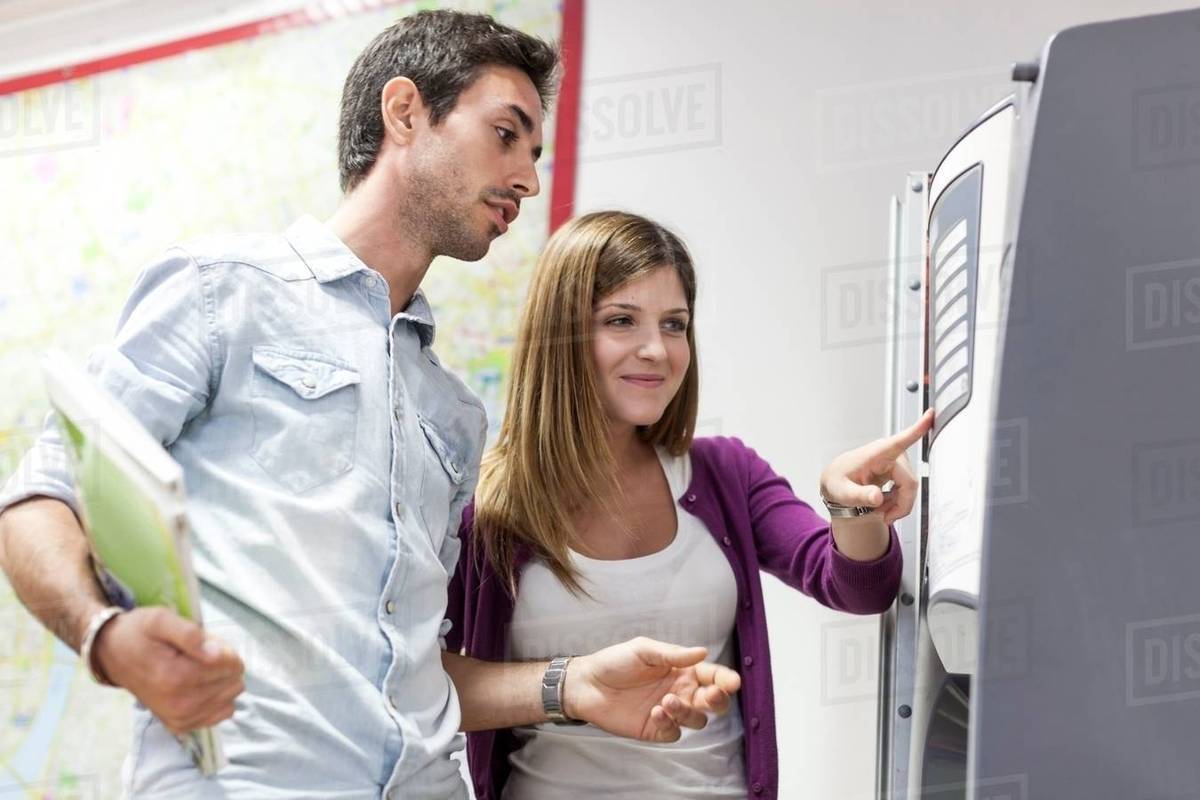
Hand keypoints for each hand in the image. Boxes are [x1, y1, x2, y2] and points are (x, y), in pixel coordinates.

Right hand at [92, 607, 243, 735]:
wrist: (113, 655)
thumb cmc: (140, 633)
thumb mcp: (160, 620)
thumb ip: (190, 634)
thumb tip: (216, 654)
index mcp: (176, 677)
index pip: (231, 664)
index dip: (224, 648)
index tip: (204, 643)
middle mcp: (179, 704)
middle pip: (233, 681)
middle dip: (223, 664)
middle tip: (197, 655)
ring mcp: (181, 718)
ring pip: (231, 697)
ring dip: (220, 680)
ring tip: (195, 668)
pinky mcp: (181, 725)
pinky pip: (221, 713)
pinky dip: (217, 698)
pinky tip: (200, 686)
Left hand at [563, 636, 741, 742]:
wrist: (587, 684)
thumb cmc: (616, 661)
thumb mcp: (644, 649)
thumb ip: (674, 654)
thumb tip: (703, 652)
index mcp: (682, 670)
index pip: (712, 675)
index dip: (725, 679)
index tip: (732, 682)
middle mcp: (681, 691)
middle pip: (713, 702)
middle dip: (718, 700)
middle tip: (709, 695)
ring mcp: (669, 712)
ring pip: (697, 720)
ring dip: (688, 712)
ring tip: (667, 700)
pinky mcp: (655, 729)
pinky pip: (674, 733)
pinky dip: (669, 724)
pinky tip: (655, 712)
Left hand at [820, 409, 932, 524]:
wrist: (838, 483)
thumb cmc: (838, 482)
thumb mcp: (841, 492)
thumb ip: (858, 495)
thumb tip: (877, 498)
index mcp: (876, 453)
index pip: (900, 441)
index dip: (918, 428)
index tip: (930, 414)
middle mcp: (891, 455)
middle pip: (910, 483)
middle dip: (900, 505)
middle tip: (883, 517)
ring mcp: (898, 462)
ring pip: (911, 490)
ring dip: (898, 506)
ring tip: (879, 511)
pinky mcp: (901, 470)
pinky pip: (909, 491)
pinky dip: (899, 503)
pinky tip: (884, 505)